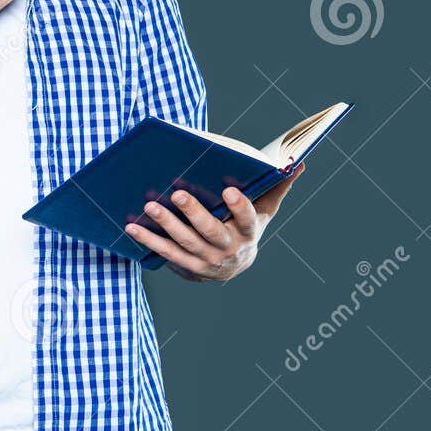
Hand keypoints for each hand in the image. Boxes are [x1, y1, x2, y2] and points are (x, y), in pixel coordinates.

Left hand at [125, 162, 305, 281]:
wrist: (234, 266)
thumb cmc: (246, 226)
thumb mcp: (265, 209)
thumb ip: (278, 186)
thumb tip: (298, 162)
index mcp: (249, 232)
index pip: (248, 219)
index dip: (240, 207)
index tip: (229, 191)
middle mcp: (229, 249)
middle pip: (210, 231)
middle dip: (194, 213)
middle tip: (177, 194)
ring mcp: (208, 261)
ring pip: (186, 243)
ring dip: (166, 226)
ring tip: (150, 206)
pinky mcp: (188, 268)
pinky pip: (167, 254)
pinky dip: (149, 241)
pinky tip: (133, 227)